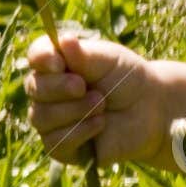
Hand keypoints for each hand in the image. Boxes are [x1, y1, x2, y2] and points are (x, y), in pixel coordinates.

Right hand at [24, 32, 168, 169]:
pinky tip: (101, 124)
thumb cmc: (127, 79)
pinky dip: (79, 131)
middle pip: (33, 88)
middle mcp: (48, 92)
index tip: (59, 63)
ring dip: (74, 110)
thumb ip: (84, 54)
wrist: (151, 110)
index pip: (36, 56)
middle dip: (60, 88)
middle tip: (85, 87)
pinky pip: (55, 142)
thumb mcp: (109, 60)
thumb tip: (63, 39)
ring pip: (41, 117)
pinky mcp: (63, 147)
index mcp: (57, 64)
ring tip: (101, 105)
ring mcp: (53, 120)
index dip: (41, 59)